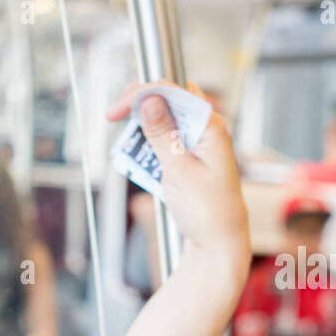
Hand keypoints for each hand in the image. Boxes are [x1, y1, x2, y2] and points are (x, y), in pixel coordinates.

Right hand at [106, 80, 250, 274]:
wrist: (218, 244)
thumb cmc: (207, 212)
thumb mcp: (178, 170)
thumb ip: (163, 133)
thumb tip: (150, 99)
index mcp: (211, 127)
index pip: (175, 92)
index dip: (144, 93)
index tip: (118, 108)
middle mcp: (207, 130)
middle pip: (170, 101)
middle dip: (141, 106)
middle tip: (116, 117)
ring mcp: (199, 144)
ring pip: (165, 120)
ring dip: (144, 128)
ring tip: (130, 145)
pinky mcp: (191, 157)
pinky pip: (167, 140)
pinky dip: (150, 145)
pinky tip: (141, 157)